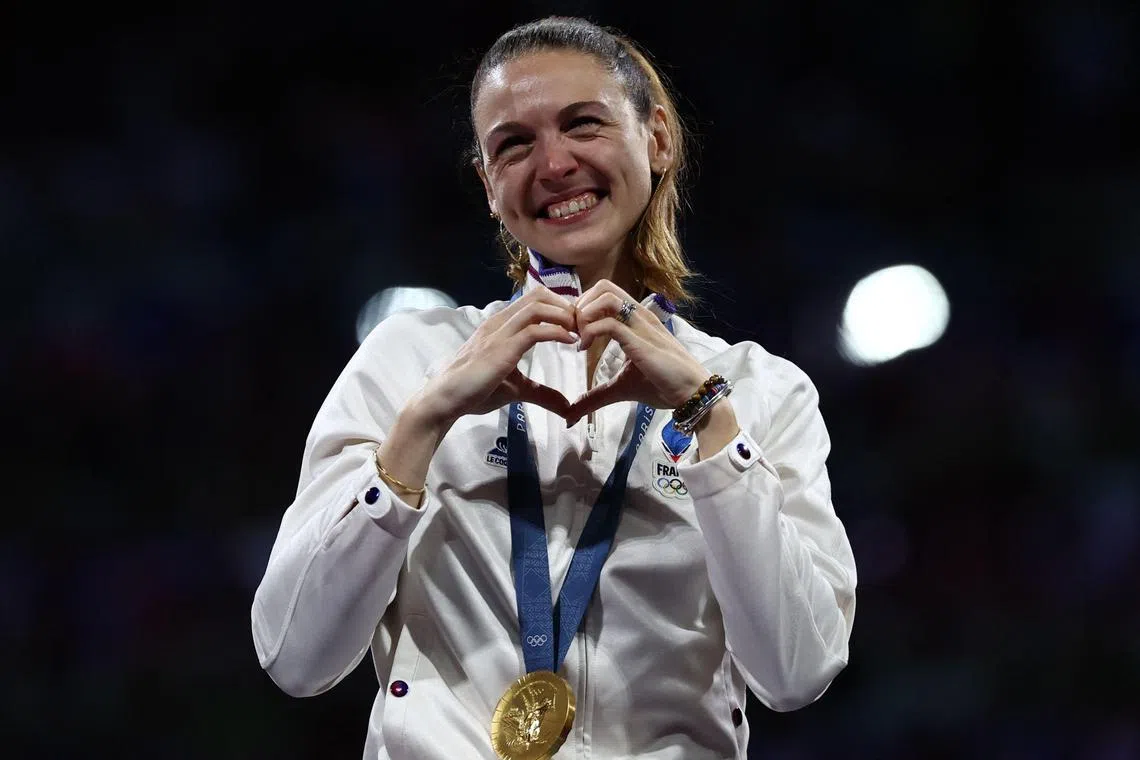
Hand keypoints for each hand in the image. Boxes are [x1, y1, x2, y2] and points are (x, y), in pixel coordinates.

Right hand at [417, 286, 578, 425]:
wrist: (445, 399)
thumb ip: (541, 393)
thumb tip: (565, 407)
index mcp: (501, 325)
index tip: (577, 325)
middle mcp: (500, 322)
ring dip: (565, 315)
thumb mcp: (515, 389)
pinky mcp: (502, 348)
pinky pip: (535, 330)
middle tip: (582, 326)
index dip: (561, 307)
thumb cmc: (474, 391)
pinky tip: (570, 342)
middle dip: (566, 305)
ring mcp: (500, 332)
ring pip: (539, 306)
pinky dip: (557, 332)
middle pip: (540, 294)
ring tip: (579, 332)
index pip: (535, 299)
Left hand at [566, 280, 709, 425]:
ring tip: (579, 338)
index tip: (574, 332)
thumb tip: (572, 413)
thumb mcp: (621, 388)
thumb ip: (596, 396)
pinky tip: (584, 349)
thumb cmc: (663, 386)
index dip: (583, 308)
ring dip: (584, 314)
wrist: (691, 393)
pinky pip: (609, 323)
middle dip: (581, 305)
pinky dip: (589, 332)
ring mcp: (641, 325)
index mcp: (636, 320)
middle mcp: (639, 315)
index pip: (605, 294)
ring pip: (605, 297)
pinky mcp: (640, 340)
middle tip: (573, 331)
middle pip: (603, 286)